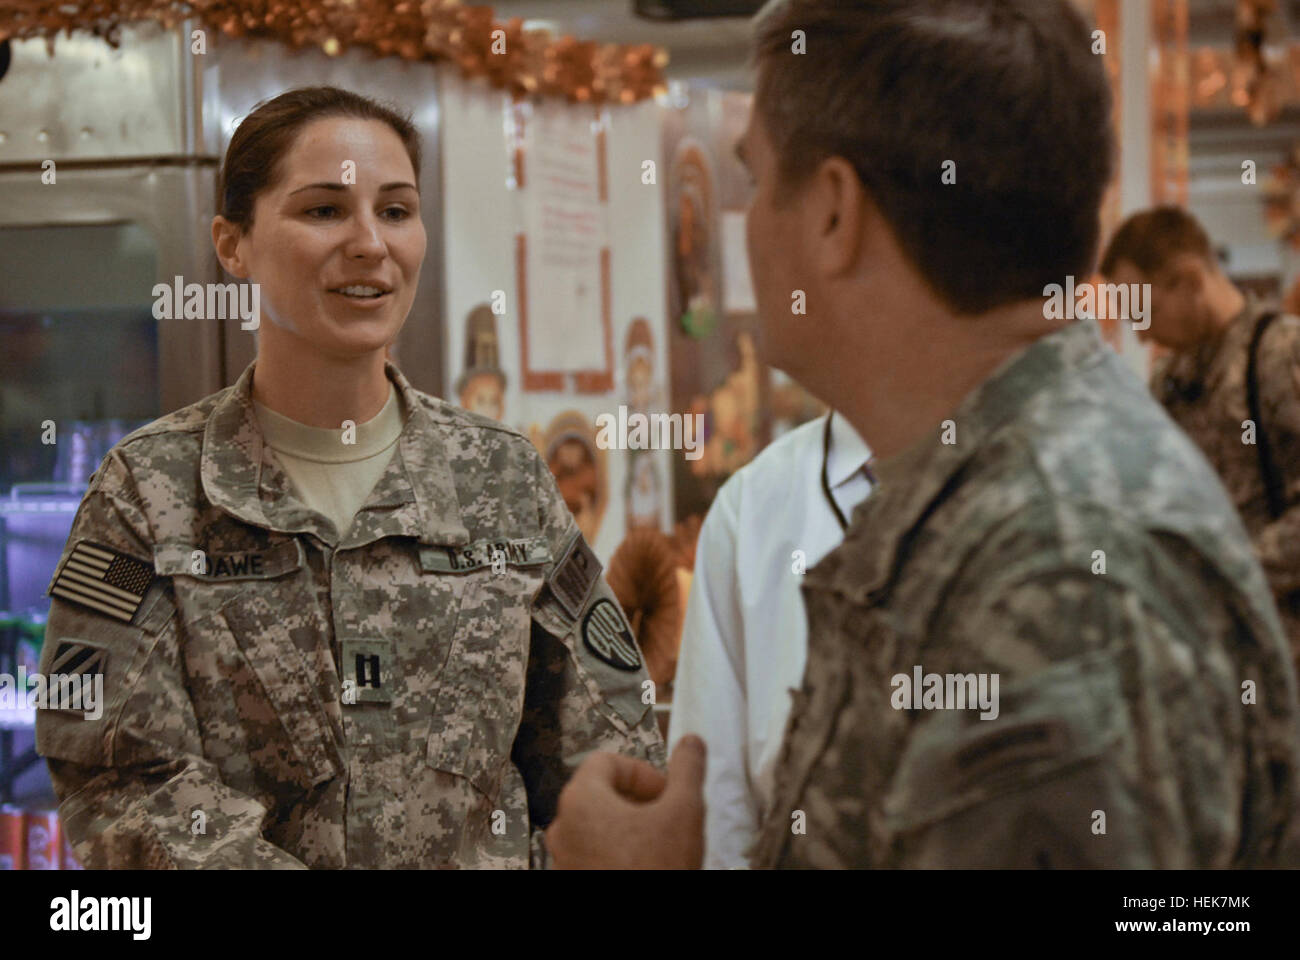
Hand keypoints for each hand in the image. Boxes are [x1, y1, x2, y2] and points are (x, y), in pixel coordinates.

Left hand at [545, 735, 705, 868]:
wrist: (643, 936)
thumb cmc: (657, 870)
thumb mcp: (684, 812)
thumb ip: (688, 770)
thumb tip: (692, 742)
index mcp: (581, 799)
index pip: (607, 761)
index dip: (643, 771)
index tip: (667, 792)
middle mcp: (562, 826)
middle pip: (600, 792)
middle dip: (639, 799)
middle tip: (668, 817)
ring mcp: (563, 859)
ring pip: (597, 825)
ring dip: (630, 827)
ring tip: (660, 844)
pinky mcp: (572, 881)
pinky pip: (593, 854)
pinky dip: (618, 852)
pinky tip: (646, 866)